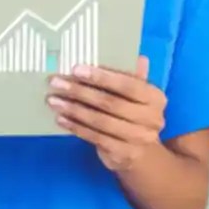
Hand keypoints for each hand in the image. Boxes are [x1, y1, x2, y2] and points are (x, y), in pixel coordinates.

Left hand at [46, 56, 167, 172]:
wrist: (141, 152)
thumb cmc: (132, 113)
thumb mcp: (134, 93)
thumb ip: (130, 74)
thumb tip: (135, 54)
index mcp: (155, 97)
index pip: (128, 84)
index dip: (101, 76)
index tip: (75, 68)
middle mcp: (152, 118)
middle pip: (111, 103)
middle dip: (80, 92)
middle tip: (55, 83)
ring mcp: (140, 139)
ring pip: (100, 121)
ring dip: (73, 110)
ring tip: (53, 100)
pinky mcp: (124, 154)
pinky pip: (96, 138)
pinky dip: (76, 128)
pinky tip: (61, 119)